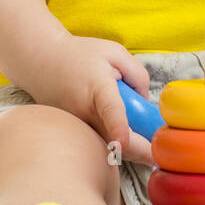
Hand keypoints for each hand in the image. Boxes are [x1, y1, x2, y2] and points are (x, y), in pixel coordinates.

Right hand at [23, 32, 155, 167]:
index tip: (122, 143)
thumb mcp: (115, 52)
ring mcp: (76, 127)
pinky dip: (114, 143)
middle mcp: (84, 112)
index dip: (118, 128)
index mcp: (98, 88)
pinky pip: (99, 144)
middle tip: (163, 153)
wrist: (41, 62)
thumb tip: (146, 105)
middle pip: (115, 141)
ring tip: (146, 138)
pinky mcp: (74, 134)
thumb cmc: (80, 55)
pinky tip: (124, 133)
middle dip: (141, 151)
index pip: (110, 110)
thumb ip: (138, 75)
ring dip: (131, 148)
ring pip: (108, 146)